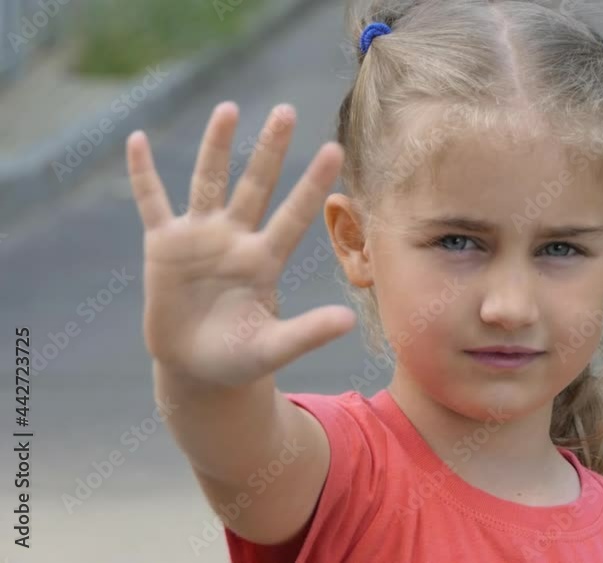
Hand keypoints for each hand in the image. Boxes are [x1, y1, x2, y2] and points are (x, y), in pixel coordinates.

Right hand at [127, 102, 355, 386]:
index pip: (294, 215)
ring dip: (216, 146)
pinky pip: (152, 202)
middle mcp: (236, 240)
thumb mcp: (273, 348)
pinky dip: (143, 174)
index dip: (312, 185)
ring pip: (208, 182)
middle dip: (269, 149)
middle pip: (255, 185)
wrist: (197, 368)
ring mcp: (199, 238)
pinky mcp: (163, 245)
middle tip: (287, 110)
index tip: (334, 150)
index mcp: (265, 261)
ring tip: (228, 108)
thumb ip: (308, 333)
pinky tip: (137, 140)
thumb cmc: (239, 359)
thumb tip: (350, 321)